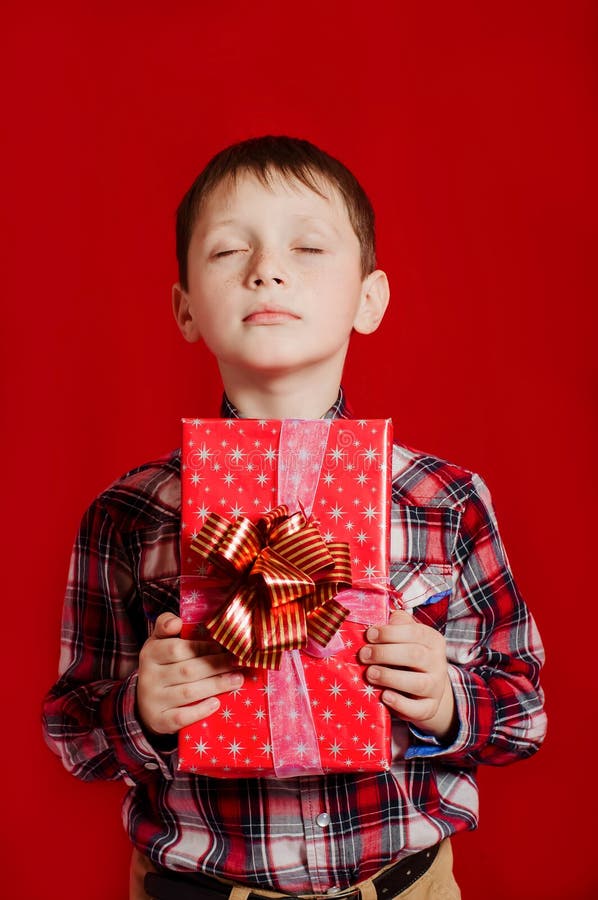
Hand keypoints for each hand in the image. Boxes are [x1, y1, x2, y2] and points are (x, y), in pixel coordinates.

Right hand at [137, 613, 243, 734]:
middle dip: (216, 666)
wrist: (144, 704)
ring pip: (188, 693)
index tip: (222, 646)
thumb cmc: (162, 666)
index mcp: (150, 654)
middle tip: (238, 663)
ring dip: (216, 685)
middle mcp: (148, 677)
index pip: (176, 649)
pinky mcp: (159, 721)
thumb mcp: (159, 642)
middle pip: (187, 671)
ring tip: (237, 680)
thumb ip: (166, 625)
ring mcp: (153, 701)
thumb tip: (177, 621)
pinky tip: (217, 703)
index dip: (202, 647)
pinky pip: (181, 717)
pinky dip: (200, 711)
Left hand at [359, 609, 456, 740]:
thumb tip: (386, 617)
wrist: (425, 688)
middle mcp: (438, 663)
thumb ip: (398, 625)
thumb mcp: (406, 636)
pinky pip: (417, 709)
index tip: (369, 635)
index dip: (390, 633)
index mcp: (433, 640)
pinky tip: (384, 696)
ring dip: (390, 677)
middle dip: (385, 654)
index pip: (415, 632)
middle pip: (415, 655)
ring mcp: (436, 688)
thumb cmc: (407, 655)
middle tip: (363, 655)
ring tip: (370, 674)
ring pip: (418, 683)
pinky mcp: (429, 708)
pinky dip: (400, 703)